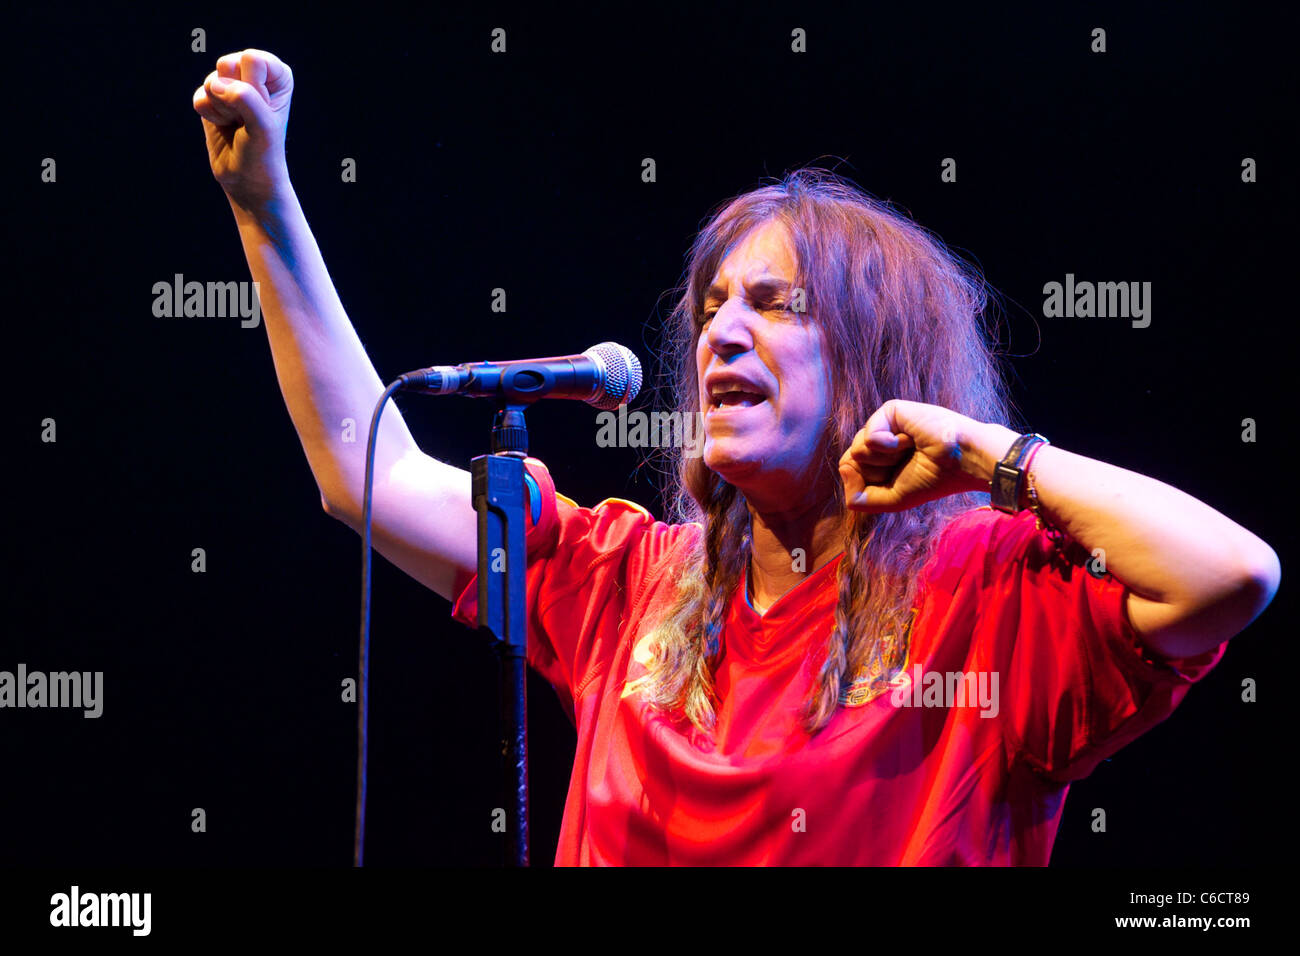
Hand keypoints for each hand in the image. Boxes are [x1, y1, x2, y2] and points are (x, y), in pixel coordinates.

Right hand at [192, 49, 293, 207]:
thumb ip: (245, 98)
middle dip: (234, 96)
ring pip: (211, 81)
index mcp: (277, 73)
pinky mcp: (211, 98)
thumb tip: (215, 84)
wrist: (248, 179)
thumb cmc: (264, 153)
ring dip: (222, 109)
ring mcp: (231, 84)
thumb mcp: (263, 125)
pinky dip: (210, 116)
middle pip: (227, 64)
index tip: (263, 110)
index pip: (253, 59)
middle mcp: (254, 73)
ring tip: (238, 124)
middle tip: (247, 118)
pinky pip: (199, 96)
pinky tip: (224, 126)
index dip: (253, 88)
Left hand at [839, 399, 989, 512]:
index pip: (849, 473)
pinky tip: (909, 439)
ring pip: (856, 451)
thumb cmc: (932, 479)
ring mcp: (881, 425)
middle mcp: (876, 441)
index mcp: (876, 460)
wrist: (962, 461)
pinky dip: (889, 445)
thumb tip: (843, 467)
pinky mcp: (889, 411)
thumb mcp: (891, 500)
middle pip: (849, 462)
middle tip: (907, 463)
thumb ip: (859, 497)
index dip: (869, 484)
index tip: (899, 479)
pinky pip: (868, 436)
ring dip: (886, 459)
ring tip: (911, 449)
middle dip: (877, 472)